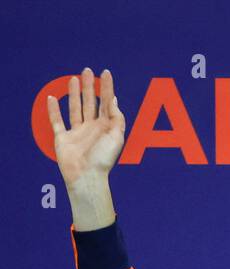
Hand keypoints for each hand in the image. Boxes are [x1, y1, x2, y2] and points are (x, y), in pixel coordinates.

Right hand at [46, 68, 124, 189]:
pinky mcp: (63, 138)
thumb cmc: (103, 159)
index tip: (106, 73)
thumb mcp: (116, 137)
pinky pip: (57, 121)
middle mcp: (92, 128)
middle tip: (87, 70)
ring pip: (75, 108)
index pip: (107, 103)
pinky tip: (52, 98)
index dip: (107, 88)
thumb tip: (114, 100)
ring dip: (74, 94)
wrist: (86, 176)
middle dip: (89, 87)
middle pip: (91, 102)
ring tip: (74, 79)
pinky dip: (53, 110)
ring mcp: (77, 132)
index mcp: (106, 127)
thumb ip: (117, 118)